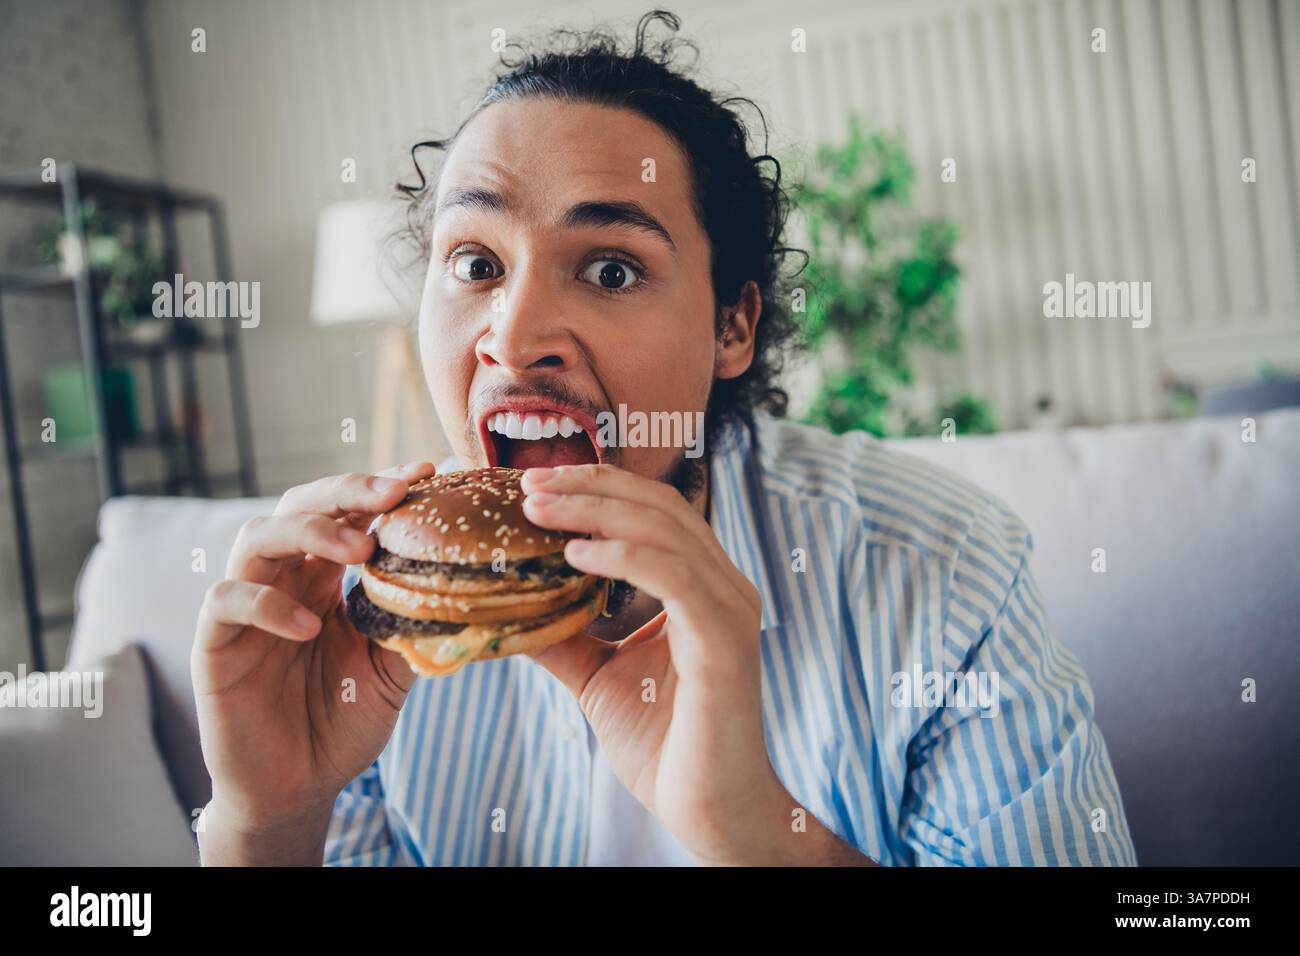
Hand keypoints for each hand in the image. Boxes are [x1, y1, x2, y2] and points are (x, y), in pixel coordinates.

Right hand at [191, 461, 435, 856]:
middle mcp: (281, 580)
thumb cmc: (342, 720)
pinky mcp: (214, 645)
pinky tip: (310, 626)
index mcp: (323, 577)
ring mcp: (243, 608)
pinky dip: (268, 604)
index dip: (380, 488)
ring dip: (310, 532)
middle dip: (346, 491)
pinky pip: (226, 601)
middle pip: (298, 505)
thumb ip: (415, 622)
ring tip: (360, 551)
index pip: (346, 514)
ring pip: (256, 537)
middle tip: (392, 493)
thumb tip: (468, 582)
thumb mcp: (393, 668)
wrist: (297, 788)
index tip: (426, 471)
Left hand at [519, 463, 796, 864]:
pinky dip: (622, 556)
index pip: (653, 511)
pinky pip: (673, 577)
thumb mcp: (597, 675)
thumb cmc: (663, 743)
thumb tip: (506, 606)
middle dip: (591, 486)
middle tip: (530, 484)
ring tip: (538, 510)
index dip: (597, 487)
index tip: (536, 485)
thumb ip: (563, 634)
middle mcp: (724, 586)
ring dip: (596, 512)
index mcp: (703, 585)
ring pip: (665, 531)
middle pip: (659, 505)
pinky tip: (576, 554)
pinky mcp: (724, 640)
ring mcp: (730, 609)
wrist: (705, 808)